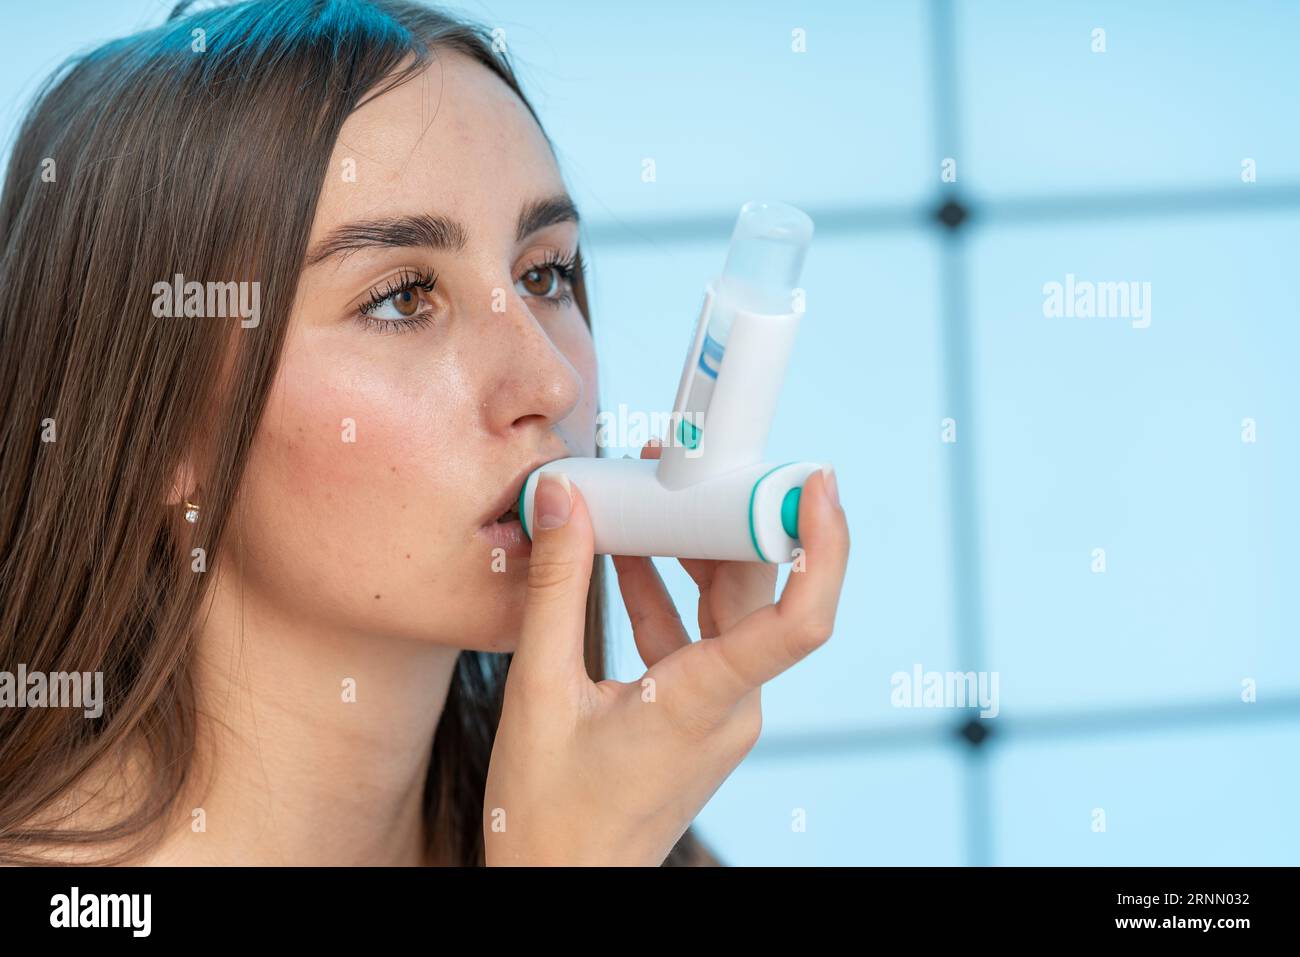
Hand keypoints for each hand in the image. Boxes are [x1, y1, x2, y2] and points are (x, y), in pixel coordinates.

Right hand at [482, 444, 848, 865]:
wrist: (559, 887)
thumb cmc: (549, 813)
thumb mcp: (540, 689)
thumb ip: (557, 585)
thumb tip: (562, 499)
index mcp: (706, 702)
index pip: (801, 619)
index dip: (823, 544)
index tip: (817, 482)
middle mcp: (731, 707)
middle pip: (759, 594)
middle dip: (731, 520)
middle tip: (691, 461)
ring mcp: (719, 714)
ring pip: (729, 611)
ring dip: (692, 553)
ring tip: (648, 496)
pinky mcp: (697, 717)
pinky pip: (698, 638)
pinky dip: (666, 594)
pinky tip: (623, 557)